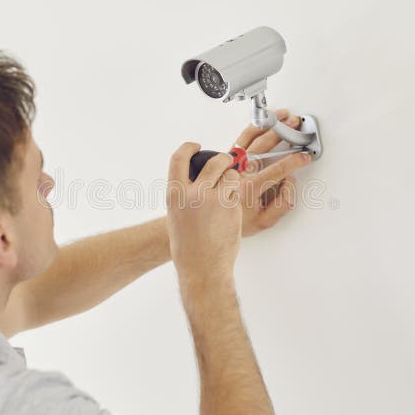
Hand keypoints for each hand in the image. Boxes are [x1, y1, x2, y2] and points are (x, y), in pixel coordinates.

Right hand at [166, 142, 242, 290]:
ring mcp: (214, 200)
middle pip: (214, 161)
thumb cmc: (188, 247)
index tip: (196, 146)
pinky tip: (234, 206)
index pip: (179, 158)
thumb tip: (196, 181)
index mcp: (175, 194)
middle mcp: (193, 193)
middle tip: (226, 163)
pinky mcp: (232, 208)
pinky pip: (239, 191)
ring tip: (231, 190)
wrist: (201, 267)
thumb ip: (185, 195)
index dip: (189, 148)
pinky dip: (238, 194)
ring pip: (232, 174)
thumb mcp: (177, 215)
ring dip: (234, 178)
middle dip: (223, 159)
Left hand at [233, 108, 312, 236]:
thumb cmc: (238, 221)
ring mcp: (232, 163)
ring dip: (269, 125)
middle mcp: (238, 172)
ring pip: (251, 137)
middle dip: (283, 134)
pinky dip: (254, 127)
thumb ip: (283, 204)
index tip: (304, 156)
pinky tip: (265, 121)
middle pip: (264, 147)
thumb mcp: (265, 222)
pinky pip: (241, 138)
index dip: (293, 162)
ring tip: (284, 116)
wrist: (210, 221)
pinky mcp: (228, 158)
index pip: (276, 170)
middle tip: (296, 127)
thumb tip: (289, 182)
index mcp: (249, 188)